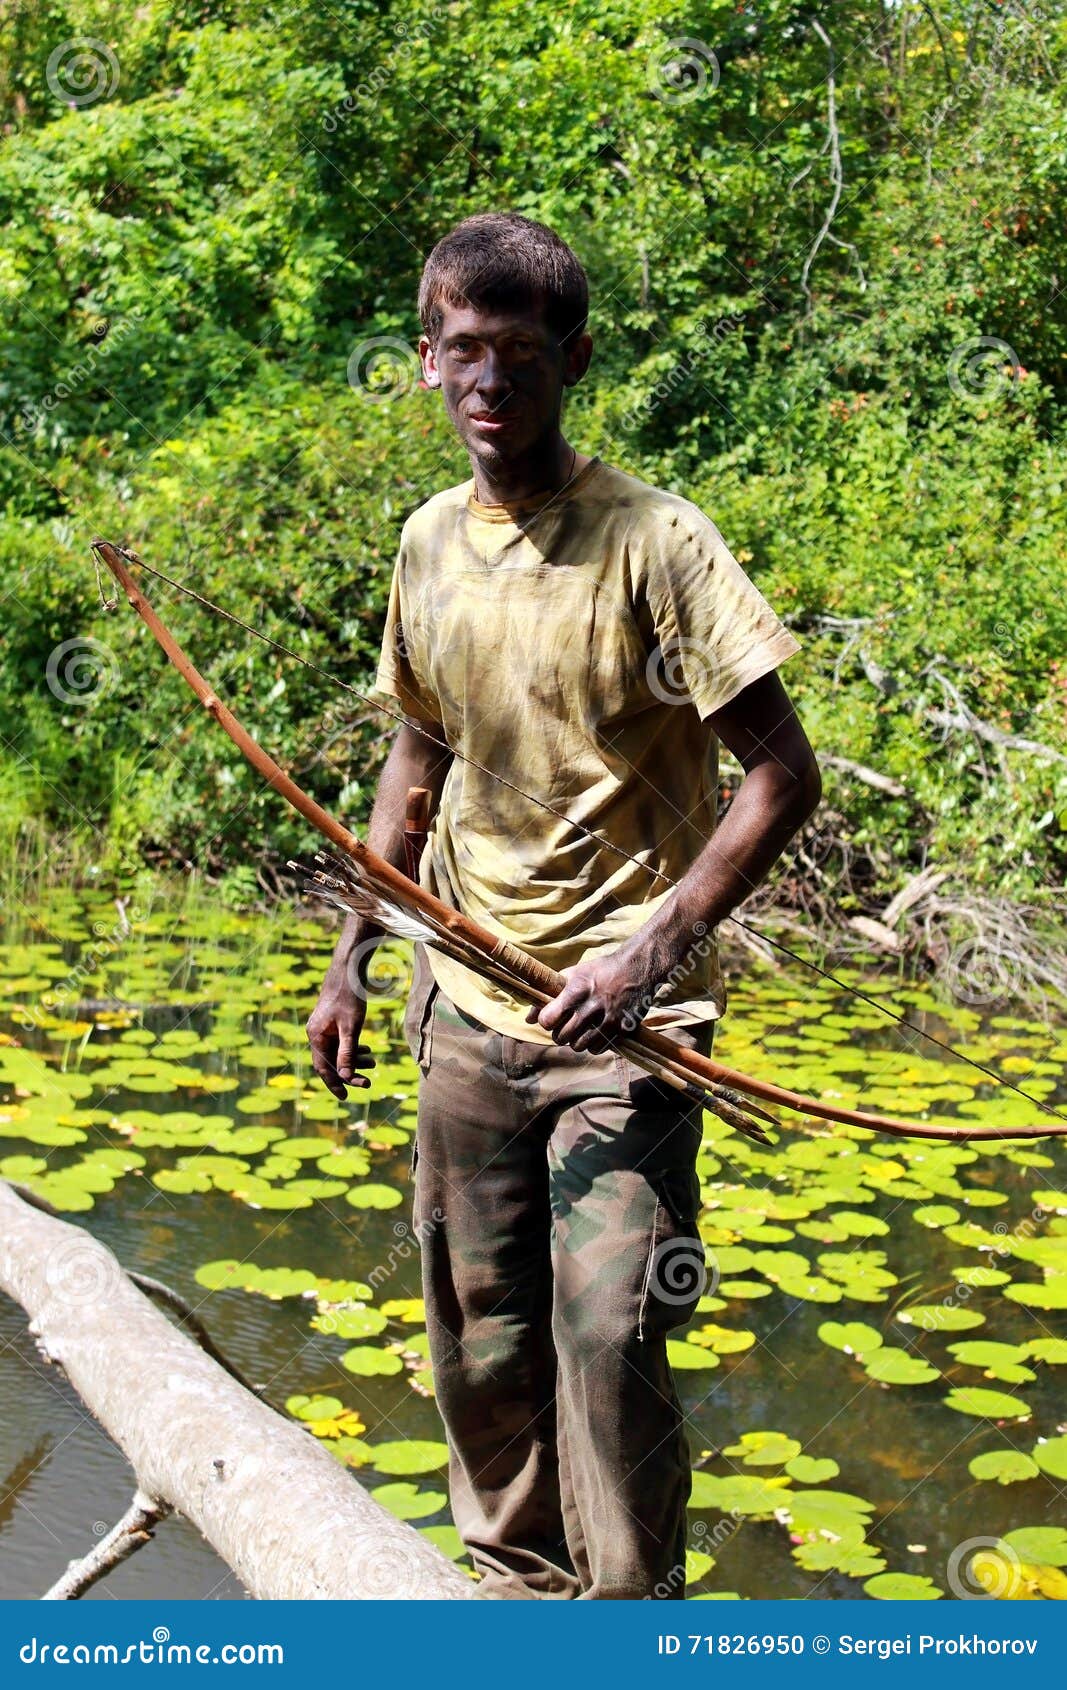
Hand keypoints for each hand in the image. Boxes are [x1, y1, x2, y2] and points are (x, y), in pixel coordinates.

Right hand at [306, 968, 374, 1099]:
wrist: (347, 968)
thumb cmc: (349, 996)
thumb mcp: (351, 1027)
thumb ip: (347, 1053)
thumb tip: (345, 1076)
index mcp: (316, 1036)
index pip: (323, 1068)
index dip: (334, 1084)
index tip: (347, 1096)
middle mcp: (316, 1033)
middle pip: (330, 1061)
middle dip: (348, 1073)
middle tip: (367, 1083)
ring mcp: (324, 1027)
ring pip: (337, 1051)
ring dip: (353, 1060)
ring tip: (373, 1063)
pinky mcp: (332, 1020)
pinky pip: (340, 1041)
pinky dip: (353, 1048)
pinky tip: (367, 1051)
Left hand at [525, 947, 657, 1053]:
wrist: (637, 968)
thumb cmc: (600, 971)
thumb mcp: (574, 974)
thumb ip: (549, 995)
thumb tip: (528, 1019)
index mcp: (576, 990)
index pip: (548, 1019)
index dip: (546, 1022)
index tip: (551, 1018)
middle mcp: (591, 1006)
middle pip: (561, 1037)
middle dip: (559, 1034)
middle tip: (565, 1027)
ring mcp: (607, 1019)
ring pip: (578, 1046)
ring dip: (575, 1042)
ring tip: (580, 1031)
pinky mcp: (621, 1028)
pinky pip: (597, 1049)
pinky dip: (593, 1046)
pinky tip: (595, 1034)